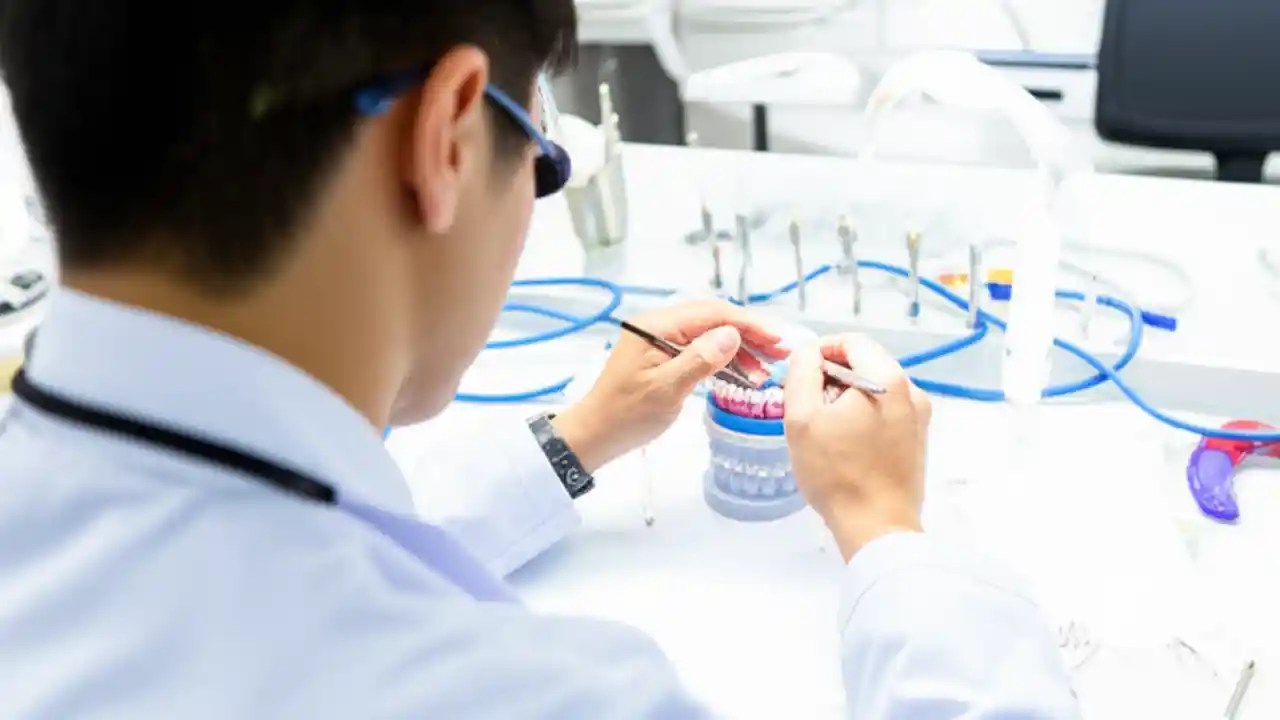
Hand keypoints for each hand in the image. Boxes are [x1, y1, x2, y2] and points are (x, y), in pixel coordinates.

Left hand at [553, 300, 786, 471]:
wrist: (596, 435)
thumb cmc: (627, 415)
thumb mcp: (666, 389)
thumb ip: (699, 359)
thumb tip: (732, 334)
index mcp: (657, 325)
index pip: (712, 314)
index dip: (748, 324)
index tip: (776, 340)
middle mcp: (660, 326)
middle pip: (713, 320)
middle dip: (749, 335)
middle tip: (779, 353)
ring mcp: (662, 341)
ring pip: (709, 336)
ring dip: (739, 350)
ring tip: (765, 369)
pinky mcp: (664, 357)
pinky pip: (700, 351)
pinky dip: (723, 361)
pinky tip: (743, 375)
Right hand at [784, 334, 930, 560]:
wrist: (877, 527)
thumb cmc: (836, 474)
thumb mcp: (801, 419)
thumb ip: (802, 374)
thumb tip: (807, 351)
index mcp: (887, 380)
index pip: (853, 341)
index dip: (822, 349)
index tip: (801, 371)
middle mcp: (911, 391)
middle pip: (867, 361)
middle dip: (834, 373)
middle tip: (808, 400)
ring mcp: (919, 416)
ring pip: (877, 386)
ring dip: (849, 394)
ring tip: (825, 424)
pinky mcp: (918, 438)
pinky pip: (887, 410)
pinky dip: (865, 413)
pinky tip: (847, 440)